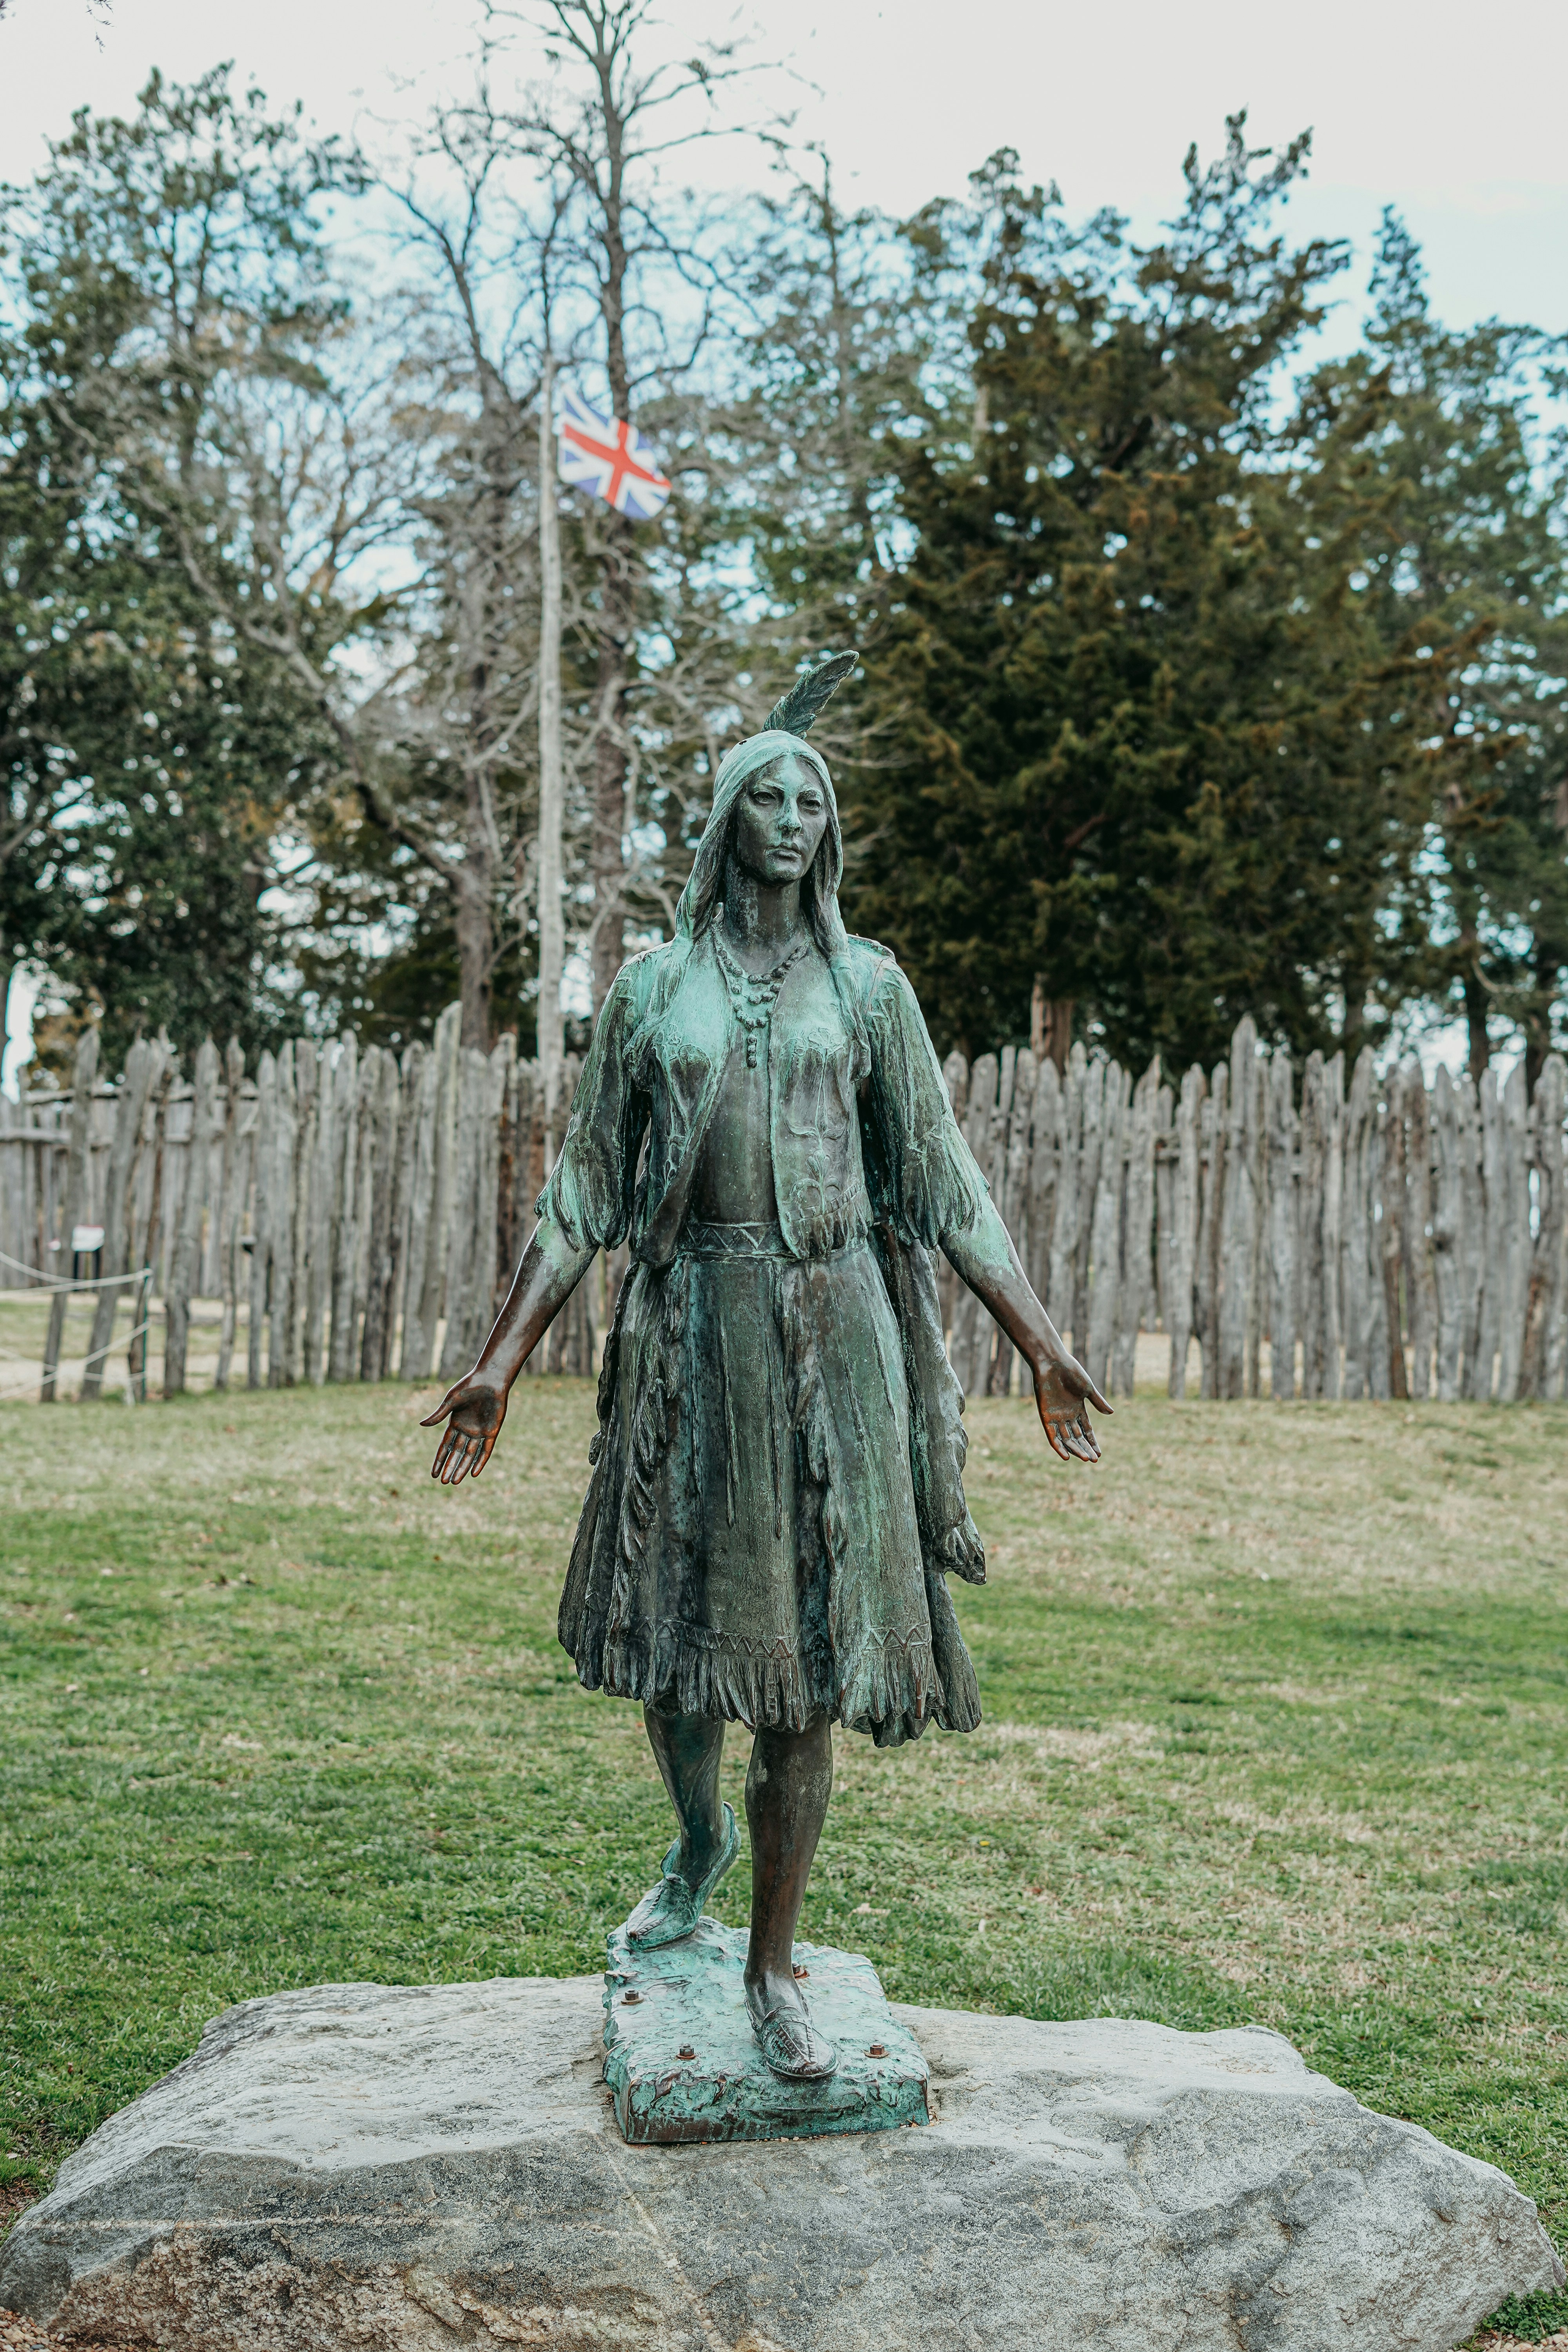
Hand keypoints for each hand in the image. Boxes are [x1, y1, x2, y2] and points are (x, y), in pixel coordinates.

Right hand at [422, 1372, 507, 1484]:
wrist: (490, 1379)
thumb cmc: (469, 1386)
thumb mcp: (451, 1401)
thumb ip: (439, 1415)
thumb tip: (421, 1425)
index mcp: (455, 1423)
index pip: (445, 1446)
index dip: (439, 1460)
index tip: (433, 1474)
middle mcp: (467, 1431)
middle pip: (456, 1454)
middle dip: (450, 1468)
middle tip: (444, 1482)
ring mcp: (480, 1432)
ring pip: (470, 1455)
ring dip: (463, 1468)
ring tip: (455, 1482)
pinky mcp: (492, 1431)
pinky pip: (486, 1450)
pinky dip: (480, 1462)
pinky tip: (474, 1473)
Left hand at [1031, 1348, 1110, 1463]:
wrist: (1053, 1363)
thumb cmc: (1071, 1372)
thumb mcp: (1087, 1389)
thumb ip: (1097, 1402)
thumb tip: (1111, 1413)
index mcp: (1078, 1408)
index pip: (1086, 1430)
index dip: (1092, 1442)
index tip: (1099, 1454)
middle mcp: (1067, 1415)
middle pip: (1077, 1437)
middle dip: (1085, 1448)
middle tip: (1093, 1460)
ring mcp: (1056, 1416)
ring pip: (1066, 1438)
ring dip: (1075, 1449)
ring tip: (1085, 1459)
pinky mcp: (1046, 1416)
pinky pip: (1052, 1435)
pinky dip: (1058, 1446)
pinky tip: (1066, 1456)